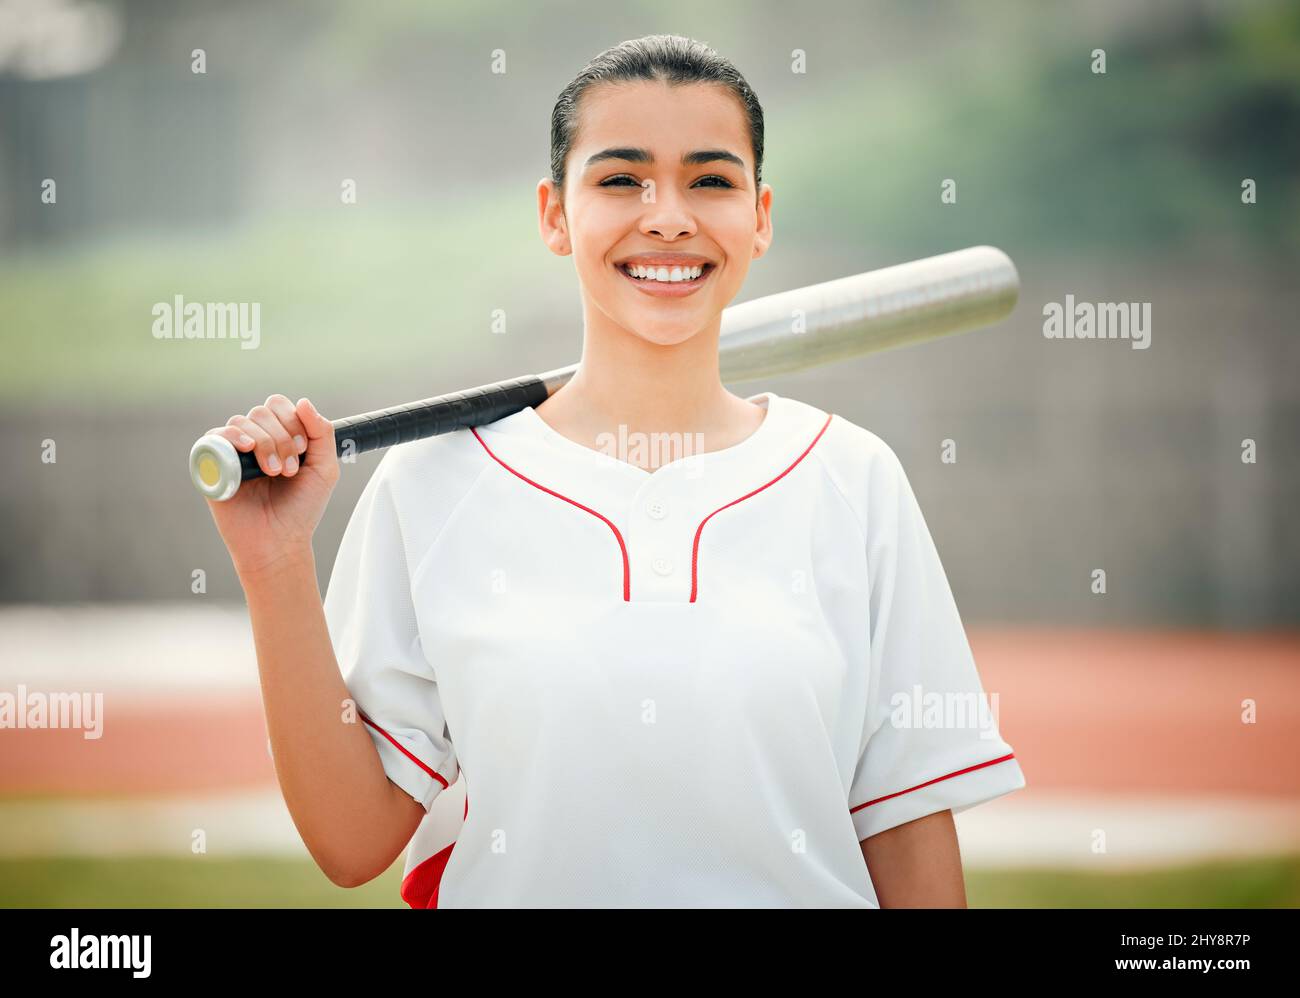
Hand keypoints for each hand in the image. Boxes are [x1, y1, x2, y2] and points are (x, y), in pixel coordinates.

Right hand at [203, 395, 339, 577]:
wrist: (279, 541)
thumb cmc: (301, 508)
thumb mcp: (324, 468)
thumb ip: (321, 433)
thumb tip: (303, 401)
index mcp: (279, 437)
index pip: (280, 406)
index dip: (293, 421)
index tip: (303, 450)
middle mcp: (254, 440)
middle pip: (262, 412)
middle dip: (282, 437)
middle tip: (289, 470)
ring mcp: (233, 452)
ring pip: (243, 422)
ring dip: (264, 443)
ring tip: (274, 473)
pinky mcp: (213, 466)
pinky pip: (215, 436)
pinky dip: (232, 437)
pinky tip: (247, 449)